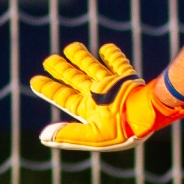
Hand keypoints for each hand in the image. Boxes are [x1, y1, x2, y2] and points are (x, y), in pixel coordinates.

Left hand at [29, 42, 183, 151]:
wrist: (149, 116)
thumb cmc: (121, 130)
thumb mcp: (92, 136)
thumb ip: (68, 135)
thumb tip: (42, 136)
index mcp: (88, 109)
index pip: (63, 96)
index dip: (48, 88)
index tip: (34, 80)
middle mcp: (98, 96)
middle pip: (75, 79)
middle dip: (62, 69)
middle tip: (49, 59)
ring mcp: (113, 85)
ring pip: (93, 67)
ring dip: (82, 57)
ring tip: (71, 47)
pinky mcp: (128, 78)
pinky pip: (119, 63)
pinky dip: (112, 55)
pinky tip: (105, 48)